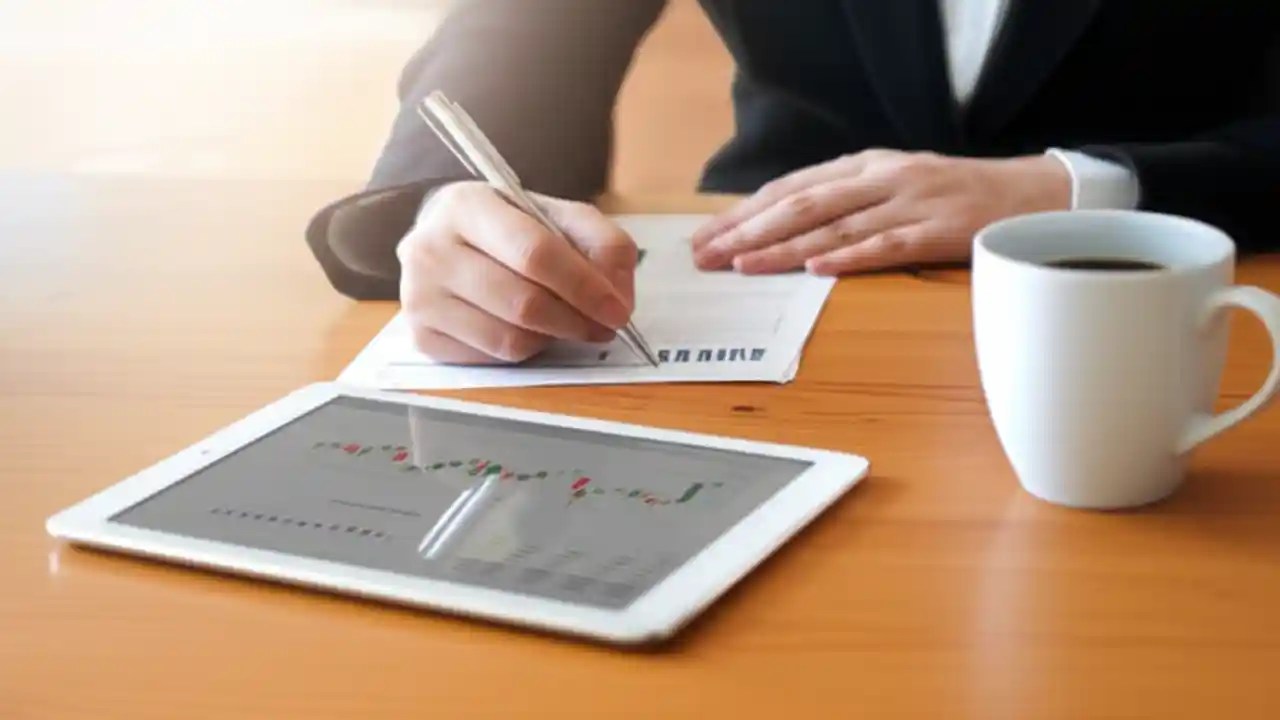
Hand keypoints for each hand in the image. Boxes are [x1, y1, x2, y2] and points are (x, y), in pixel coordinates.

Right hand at [396, 181, 636, 363]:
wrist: (446, 240)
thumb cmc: (508, 228)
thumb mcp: (556, 215)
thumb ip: (601, 242)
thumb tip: (618, 295)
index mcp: (466, 205)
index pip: (535, 253)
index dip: (584, 286)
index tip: (617, 309)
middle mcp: (430, 249)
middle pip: (522, 303)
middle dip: (575, 320)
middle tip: (603, 326)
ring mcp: (418, 296)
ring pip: (508, 340)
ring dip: (551, 338)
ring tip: (564, 323)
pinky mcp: (420, 336)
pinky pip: (490, 359)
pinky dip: (522, 351)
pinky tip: (528, 330)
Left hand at [691, 149, 1070, 274]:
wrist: (1029, 194)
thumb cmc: (951, 195)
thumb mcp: (892, 183)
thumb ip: (844, 200)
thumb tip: (782, 229)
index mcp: (864, 165)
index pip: (790, 188)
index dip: (745, 213)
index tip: (706, 236)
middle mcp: (881, 177)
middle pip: (801, 203)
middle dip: (748, 231)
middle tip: (707, 255)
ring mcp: (909, 203)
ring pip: (834, 224)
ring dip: (783, 247)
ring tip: (742, 265)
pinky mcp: (938, 231)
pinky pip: (887, 244)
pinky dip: (849, 256)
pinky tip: (817, 267)